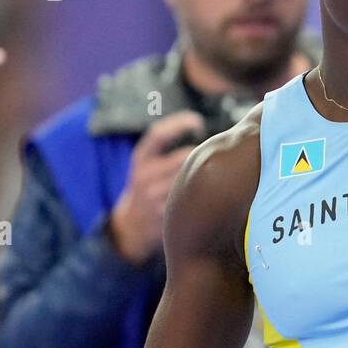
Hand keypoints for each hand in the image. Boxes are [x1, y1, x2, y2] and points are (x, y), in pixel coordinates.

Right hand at [108, 111, 206, 264]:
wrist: (131, 226)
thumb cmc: (148, 188)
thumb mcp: (146, 165)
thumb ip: (165, 149)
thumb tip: (200, 129)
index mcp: (140, 158)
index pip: (158, 134)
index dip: (179, 124)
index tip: (197, 121)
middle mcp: (144, 175)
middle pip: (183, 157)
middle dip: (202, 155)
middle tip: (216, 154)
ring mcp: (152, 196)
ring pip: (189, 179)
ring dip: (205, 176)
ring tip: (215, 174)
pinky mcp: (163, 214)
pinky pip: (190, 200)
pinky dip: (202, 195)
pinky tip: (209, 194)